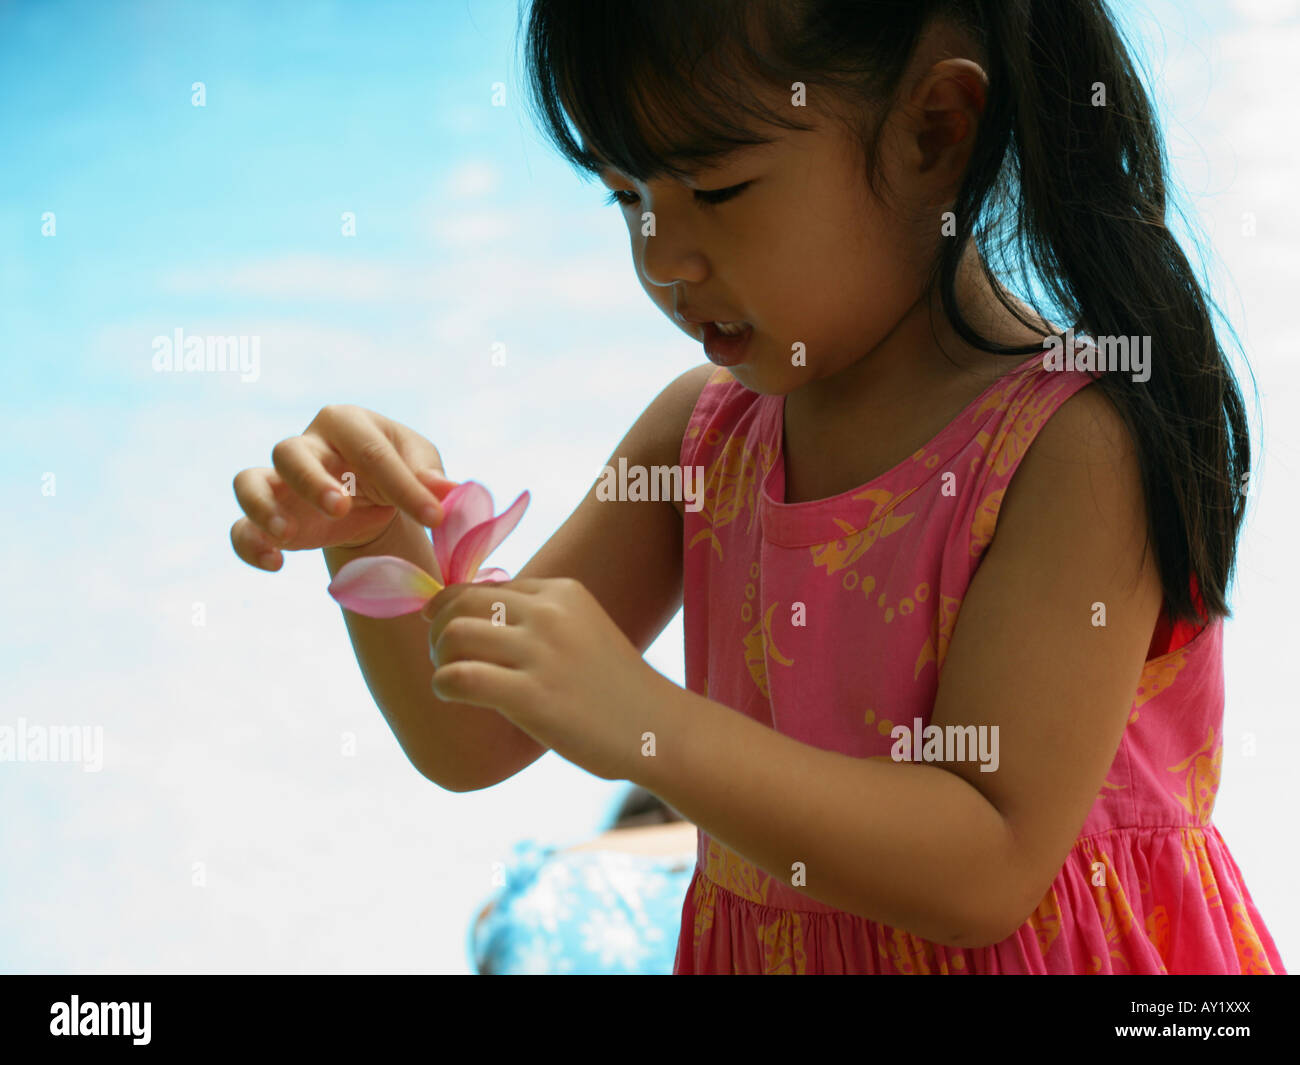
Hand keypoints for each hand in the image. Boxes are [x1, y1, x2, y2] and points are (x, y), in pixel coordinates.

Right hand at [230, 404, 457, 569]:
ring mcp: (280, 481)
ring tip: (287, 533)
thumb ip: (431, 476)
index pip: (372, 452)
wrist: (372, 497)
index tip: (434, 518)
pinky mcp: (268, 517)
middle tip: (340, 508)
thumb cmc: (399, 468)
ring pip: (249, 481)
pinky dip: (249, 544)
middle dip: (310, 480)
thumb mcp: (421, 463)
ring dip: (263, 507)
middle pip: (290, 452)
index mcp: (347, 423)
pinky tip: (274, 563)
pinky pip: (240, 528)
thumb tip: (449, 492)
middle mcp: (307, 446)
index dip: (405, 487)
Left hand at [422, 576, 670, 781]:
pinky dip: (444, 685)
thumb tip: (470, 617)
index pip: (482, 586)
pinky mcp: (532, 696)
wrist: (658, 729)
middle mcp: (549, 613)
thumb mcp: (582, 629)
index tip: (449, 631)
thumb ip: (535, 618)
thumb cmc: (614, 687)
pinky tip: (452, 695)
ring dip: (440, 657)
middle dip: (437, 628)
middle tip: (444, 656)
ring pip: (454, 634)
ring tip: (450, 677)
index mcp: (561, 592)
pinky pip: (460, 677)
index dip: (453, 609)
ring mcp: (541, 653)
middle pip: (459, 602)